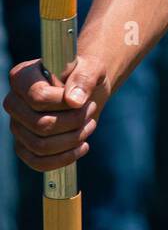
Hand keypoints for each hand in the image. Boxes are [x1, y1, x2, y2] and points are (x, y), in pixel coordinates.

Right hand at [3, 56, 111, 172]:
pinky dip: (64, 158)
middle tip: (91, 110)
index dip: (64, 104)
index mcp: (23, 76)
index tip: (83, 100)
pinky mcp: (23, 146)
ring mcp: (16, 125)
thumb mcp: (92, 68)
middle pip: (41, 124)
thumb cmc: (87, 74)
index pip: (37, 97)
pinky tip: (82, 146)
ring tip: (89, 125)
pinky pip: (38, 162)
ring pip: (41, 146)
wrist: (86, 90)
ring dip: (73, 139)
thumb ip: (84, 77)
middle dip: (73, 122)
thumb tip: (74, 101)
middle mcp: (14, 101)